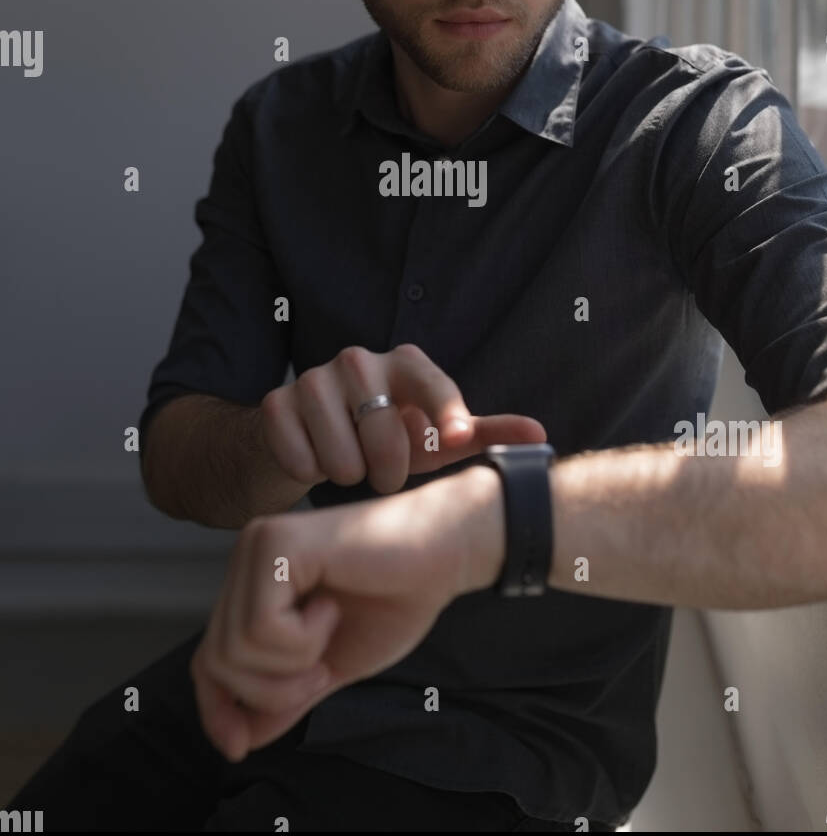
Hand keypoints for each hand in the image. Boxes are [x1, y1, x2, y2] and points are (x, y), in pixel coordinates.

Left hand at [189, 466, 500, 760]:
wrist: (446, 551)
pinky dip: (303, 639)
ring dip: (292, 666)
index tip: (238, 749)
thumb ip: (286, 696)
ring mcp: (258, 545)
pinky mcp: (278, 543)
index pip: (208, 658)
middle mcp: (247, 559)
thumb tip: (238, 740)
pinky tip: (332, 608)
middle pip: (217, 660)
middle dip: (271, 691)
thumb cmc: (399, 597)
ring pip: (235, 648)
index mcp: (256, 584)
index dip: (215, 708)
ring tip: (330, 633)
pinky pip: (262, 627)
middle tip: (322, 669)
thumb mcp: (333, 663)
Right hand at [259, 342, 545, 493]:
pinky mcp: (276, 403)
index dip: (447, 411)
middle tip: (385, 474)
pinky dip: (309, 473)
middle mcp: (358, 361)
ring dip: (348, 474)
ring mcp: (313, 378)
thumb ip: (484, 436)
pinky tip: (314, 464)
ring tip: (350, 468)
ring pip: (340, 451)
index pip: (432, 382)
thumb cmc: (386, 439)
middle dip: (388, 467)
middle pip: (383, 430)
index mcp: (404, 364)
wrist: (308, 440)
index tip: (457, 438)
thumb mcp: (435, 440)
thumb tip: (540, 435)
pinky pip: (299, 457)